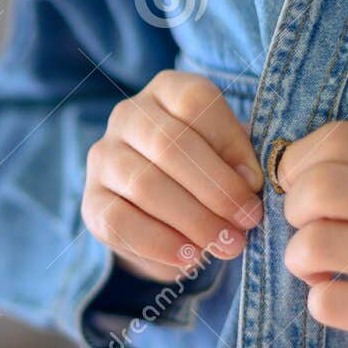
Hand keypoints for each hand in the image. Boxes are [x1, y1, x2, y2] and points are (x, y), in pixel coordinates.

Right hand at [82, 70, 265, 283]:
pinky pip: (119, 222)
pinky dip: (160, 243)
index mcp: (166, 91)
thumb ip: (241, 159)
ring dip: (194, 220)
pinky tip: (189, 256)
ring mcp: (103, 157)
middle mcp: (128, 116)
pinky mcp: (90, 202)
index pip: (195, 101)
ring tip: (227, 244)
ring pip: (144, 184)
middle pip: (168, 143)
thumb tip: (247, 182)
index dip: (230, 144)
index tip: (256, 186)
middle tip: (247, 222)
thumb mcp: (230, 156)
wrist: (164, 215)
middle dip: (215, 189)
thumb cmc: (207, 174)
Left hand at [273, 120, 347, 347]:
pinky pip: (329, 302)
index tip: (299, 187)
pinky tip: (341, 302)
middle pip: (318, 188)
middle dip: (294, 212)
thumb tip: (288, 174)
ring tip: (321, 270)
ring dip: (299, 259)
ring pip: (315, 243)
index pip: (339, 139)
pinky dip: (319, 303)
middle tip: (310, 232)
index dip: (298, 161)